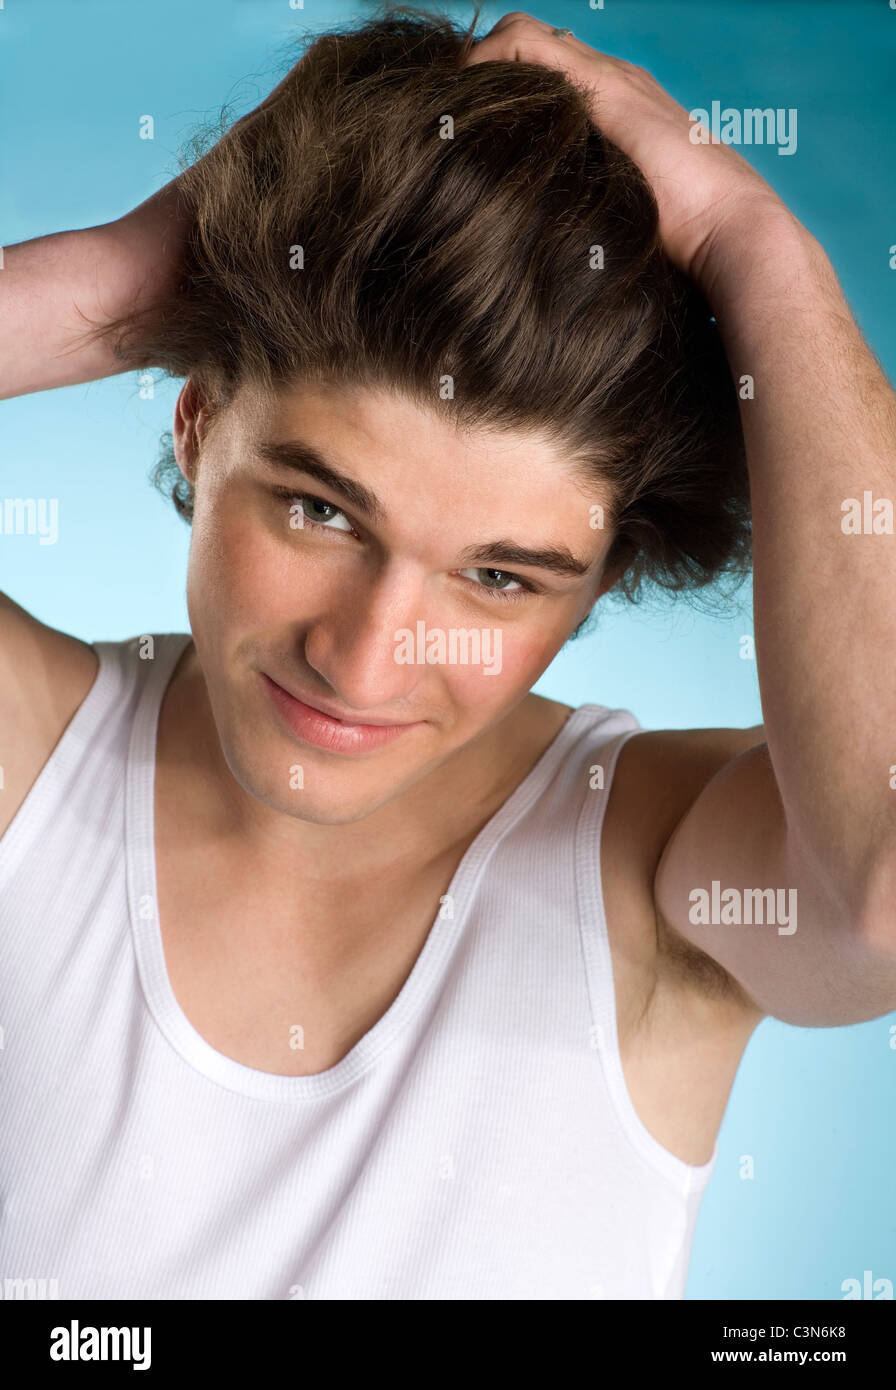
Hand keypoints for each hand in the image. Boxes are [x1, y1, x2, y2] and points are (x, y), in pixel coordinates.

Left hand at [465, 12, 795, 294]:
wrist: (734, 236)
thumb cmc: (687, 254)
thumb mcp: (624, 232)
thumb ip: (592, 225)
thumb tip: (543, 267)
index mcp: (627, 114)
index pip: (555, 75)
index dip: (508, 92)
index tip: (468, 131)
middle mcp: (619, 84)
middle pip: (537, 49)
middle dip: (488, 75)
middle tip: (449, 114)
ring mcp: (613, 80)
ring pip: (527, 39)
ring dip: (481, 66)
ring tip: (446, 105)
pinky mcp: (605, 89)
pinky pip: (526, 45)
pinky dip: (486, 61)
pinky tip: (460, 93)